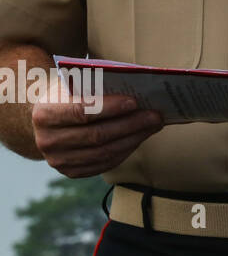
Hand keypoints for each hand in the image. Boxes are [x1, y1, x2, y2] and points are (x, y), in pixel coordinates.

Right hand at [32, 85, 163, 178]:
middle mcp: (47, 141)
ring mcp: (58, 160)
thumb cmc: (70, 94)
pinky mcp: (72, 172)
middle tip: (155, 115)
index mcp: (44, 113)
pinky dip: (127, 149)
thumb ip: (96, 84)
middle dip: (130, 124)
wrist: (50, 120)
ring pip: (104, 152)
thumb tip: (138, 85)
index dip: (109, 108)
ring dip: (134, 138)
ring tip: (154, 125)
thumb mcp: (75, 83)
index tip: (134, 101)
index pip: (80, 112)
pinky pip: (105, 163)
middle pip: (96, 135)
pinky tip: (141, 136)